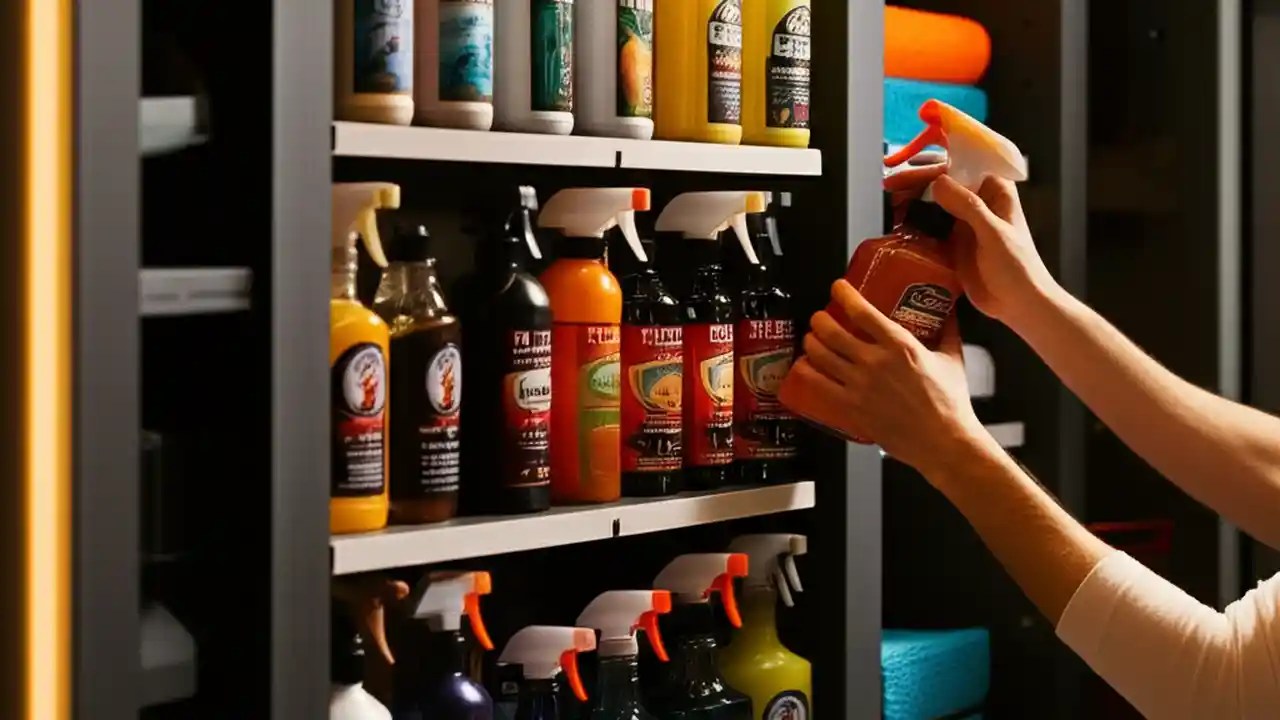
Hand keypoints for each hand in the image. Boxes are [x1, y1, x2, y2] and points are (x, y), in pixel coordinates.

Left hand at [790, 280, 986, 475]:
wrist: (943, 441)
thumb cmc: (950, 403)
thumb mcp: (952, 359)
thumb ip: (948, 331)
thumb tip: (949, 312)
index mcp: (900, 345)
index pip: (862, 311)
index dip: (844, 294)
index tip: (838, 288)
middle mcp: (875, 362)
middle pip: (832, 331)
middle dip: (820, 319)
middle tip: (820, 317)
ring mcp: (860, 385)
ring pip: (820, 355)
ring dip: (810, 342)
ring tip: (810, 338)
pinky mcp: (851, 407)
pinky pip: (818, 385)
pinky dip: (806, 371)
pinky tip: (805, 366)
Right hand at [885, 163, 1059, 329]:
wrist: (1019, 304)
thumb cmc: (1019, 268)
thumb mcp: (993, 233)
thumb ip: (968, 206)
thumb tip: (938, 183)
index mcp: (995, 191)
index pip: (963, 163)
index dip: (937, 158)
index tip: (911, 160)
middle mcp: (978, 202)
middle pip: (942, 181)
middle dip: (916, 180)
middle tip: (892, 184)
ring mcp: (963, 222)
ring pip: (932, 202)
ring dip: (912, 200)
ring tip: (891, 202)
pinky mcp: (952, 242)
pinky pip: (928, 226)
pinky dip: (913, 224)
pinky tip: (898, 224)